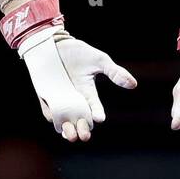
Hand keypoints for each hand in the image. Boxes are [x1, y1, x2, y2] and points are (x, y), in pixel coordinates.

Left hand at [22, 33, 136, 141]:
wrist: (55, 43)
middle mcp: (74, 100)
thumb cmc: (79, 52)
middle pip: (80, 120)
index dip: (97, 114)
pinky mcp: (46, 97)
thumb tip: (133, 85)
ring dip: (67, 129)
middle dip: (82, 129)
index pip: (94, 108)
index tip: (100, 118)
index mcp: (88, 93)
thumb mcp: (100, 60)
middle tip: (84, 135)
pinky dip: (51, 116)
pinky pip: (48, 111)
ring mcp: (60, 99)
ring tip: (69, 134)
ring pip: (64, 121)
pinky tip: (54, 118)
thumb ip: (115, 73)